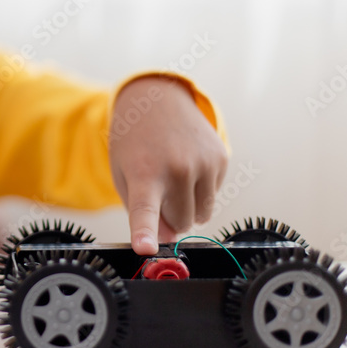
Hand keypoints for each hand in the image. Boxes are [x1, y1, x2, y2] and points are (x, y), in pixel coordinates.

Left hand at [108, 77, 228, 255]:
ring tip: (173, 177)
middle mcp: (177, 168)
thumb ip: (140, 212)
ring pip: (202, 214)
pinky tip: (189, 164)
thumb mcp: (124, 175)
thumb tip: (169, 238)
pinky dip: (202, 188)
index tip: (144, 249)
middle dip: (171, 216)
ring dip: (189, 206)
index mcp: (144, 174)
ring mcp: (203, 163)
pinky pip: (214, 195)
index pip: (145, 211)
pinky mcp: (222, 158)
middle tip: (160, 189)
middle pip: (182, 223)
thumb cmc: (135, 143)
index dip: (145, 233)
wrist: (157, 98)